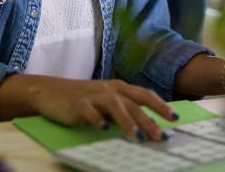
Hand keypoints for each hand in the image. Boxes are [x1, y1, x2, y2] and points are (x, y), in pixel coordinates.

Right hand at [29, 77, 176, 141]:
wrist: (50, 91)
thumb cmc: (83, 99)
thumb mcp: (106, 101)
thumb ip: (124, 110)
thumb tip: (147, 126)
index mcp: (119, 88)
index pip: (145, 95)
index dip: (160, 105)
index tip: (175, 118)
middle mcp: (110, 89)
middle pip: (134, 102)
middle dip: (150, 119)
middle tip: (161, 135)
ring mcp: (94, 95)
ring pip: (115, 105)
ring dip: (128, 121)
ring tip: (138, 137)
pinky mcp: (78, 104)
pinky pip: (89, 111)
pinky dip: (97, 119)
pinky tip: (104, 129)